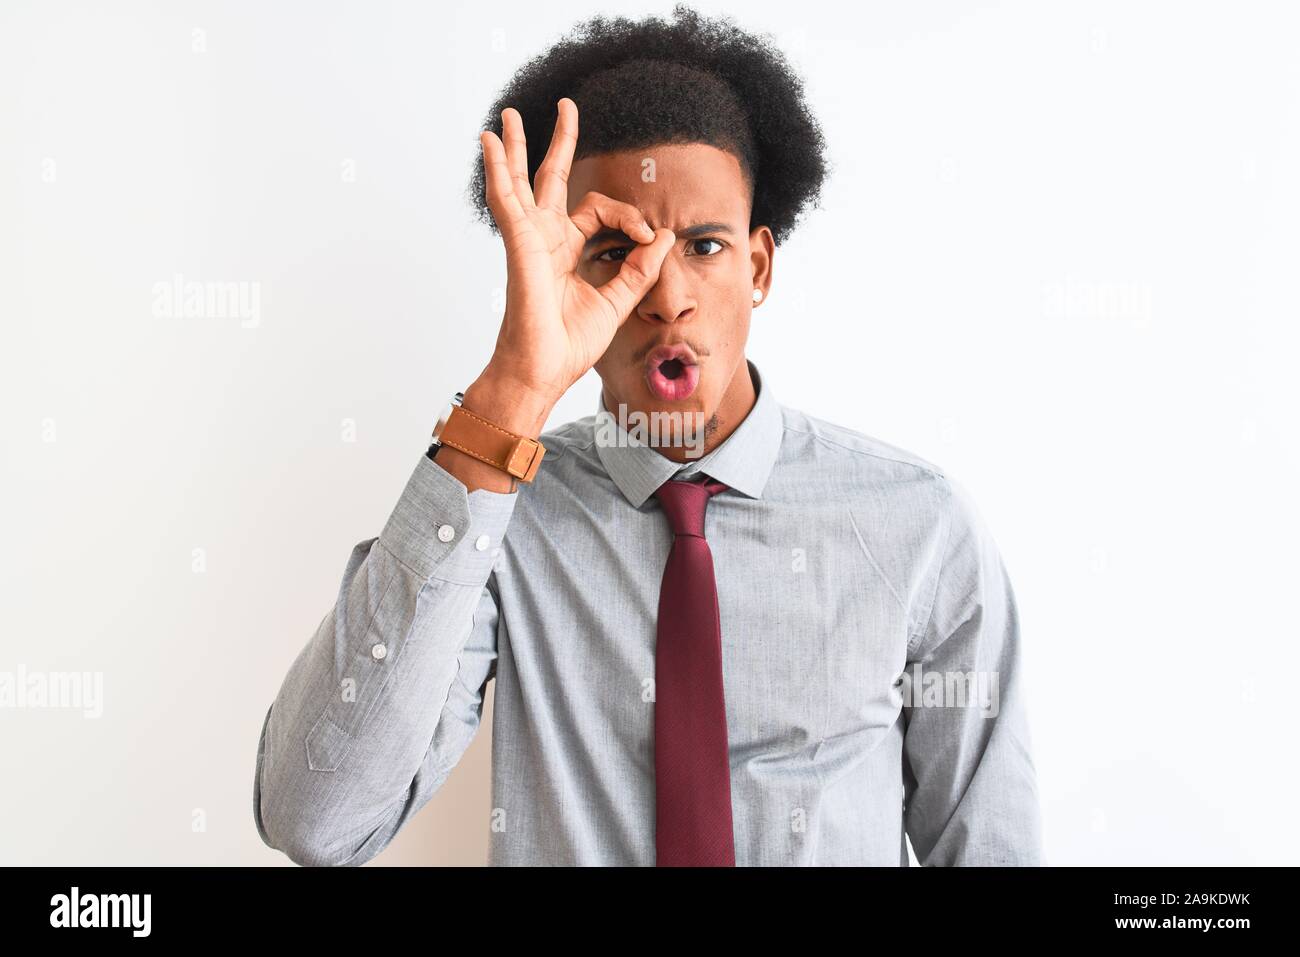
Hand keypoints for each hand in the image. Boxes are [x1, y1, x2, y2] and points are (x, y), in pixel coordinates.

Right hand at [477, 97, 674, 408]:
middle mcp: (545, 240)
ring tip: (510, 116)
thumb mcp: (618, 301)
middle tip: (566, 107)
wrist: (544, 371)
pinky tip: (490, 142)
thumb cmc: (570, 344)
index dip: (629, 217)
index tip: (648, 238)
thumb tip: (664, 236)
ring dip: (516, 147)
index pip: (599, 211)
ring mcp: (529, 240)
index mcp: (567, 251)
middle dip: (559, 143)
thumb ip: (640, 268)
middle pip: (551, 180)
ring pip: (521, 181)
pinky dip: (497, 170)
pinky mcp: (519, 244)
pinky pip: (506, 199)